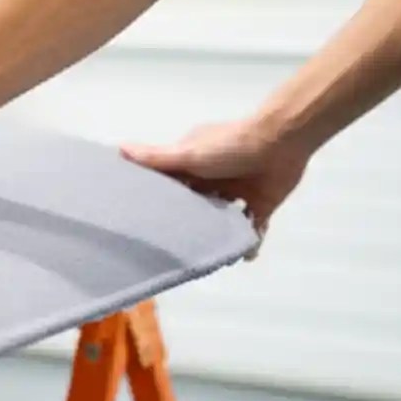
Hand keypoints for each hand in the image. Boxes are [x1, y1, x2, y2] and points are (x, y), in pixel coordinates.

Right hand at [120, 118, 310, 255]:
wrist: (282, 141)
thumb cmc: (230, 146)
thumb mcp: (188, 153)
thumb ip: (156, 158)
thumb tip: (118, 149)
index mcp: (192, 166)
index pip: (170, 187)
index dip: (159, 203)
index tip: (143, 223)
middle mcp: (212, 180)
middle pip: (195, 207)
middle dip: (188, 225)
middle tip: (173, 250)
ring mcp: (237, 193)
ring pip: (222, 220)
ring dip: (216, 236)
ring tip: (205, 259)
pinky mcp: (260, 204)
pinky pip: (253, 228)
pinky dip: (249, 243)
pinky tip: (243, 257)